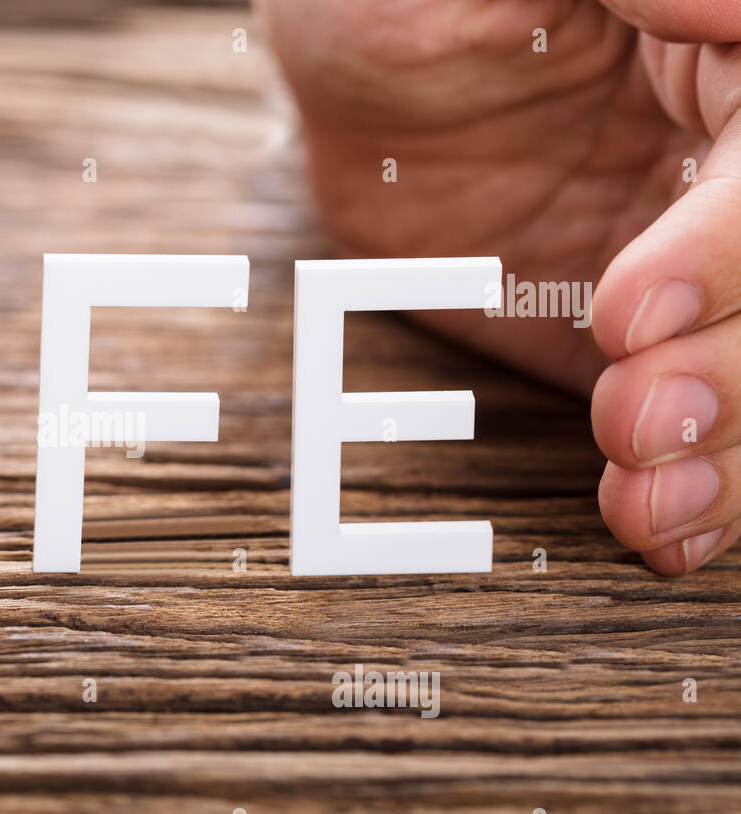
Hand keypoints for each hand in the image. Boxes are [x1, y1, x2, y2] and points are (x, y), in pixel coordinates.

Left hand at [261, 0, 740, 573]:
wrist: (347, 65)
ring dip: (723, 455)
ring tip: (649, 508)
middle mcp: (725, 167)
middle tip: (636, 425)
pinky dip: (689, 483)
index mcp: (730, 58)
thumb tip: (731, 11)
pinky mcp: (627, 336)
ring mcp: (688, 262)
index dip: (729, 253)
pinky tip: (662, 525)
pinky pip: (687, 417)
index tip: (627, 314)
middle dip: (728, 373)